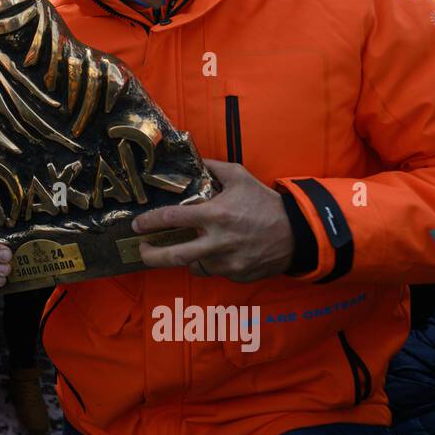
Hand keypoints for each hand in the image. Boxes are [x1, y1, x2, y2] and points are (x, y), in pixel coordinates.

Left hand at [133, 159, 293, 282]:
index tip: (137, 225)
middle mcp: (218, 241)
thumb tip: (193, 159)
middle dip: (151, 255)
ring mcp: (227, 262)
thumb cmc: (265, 204)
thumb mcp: (240, 177)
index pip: (172, 219)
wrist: (297, 234)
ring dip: (186, 258)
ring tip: (187, 247)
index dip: (149, 222)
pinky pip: (213, 272)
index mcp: (215, 215)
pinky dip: (209, 264)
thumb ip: (214, 168)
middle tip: (142, 249)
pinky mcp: (236, 275)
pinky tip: (216, 253)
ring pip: (193, 266)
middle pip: (173, 255)